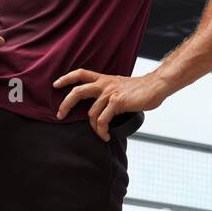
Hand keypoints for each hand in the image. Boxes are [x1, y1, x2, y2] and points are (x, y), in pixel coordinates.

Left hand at [53, 69, 168, 139]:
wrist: (156, 86)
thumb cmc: (141, 89)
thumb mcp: (121, 86)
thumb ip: (110, 93)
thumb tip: (104, 108)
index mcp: (104, 79)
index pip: (81, 74)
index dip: (66, 78)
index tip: (55, 84)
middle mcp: (104, 85)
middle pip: (77, 91)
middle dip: (65, 104)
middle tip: (60, 115)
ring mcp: (110, 94)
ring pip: (91, 113)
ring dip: (93, 128)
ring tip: (100, 135)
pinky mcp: (117, 103)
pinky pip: (102, 121)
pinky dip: (102, 131)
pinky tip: (106, 136)